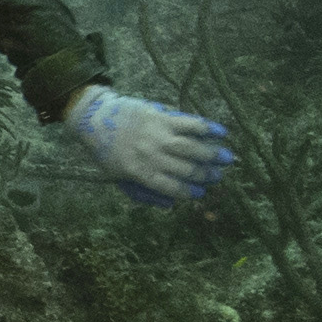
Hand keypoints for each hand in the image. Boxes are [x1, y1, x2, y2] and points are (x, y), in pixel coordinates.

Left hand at [67, 86, 234, 205]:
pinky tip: (221, 132)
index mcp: (139, 173)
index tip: (202, 192)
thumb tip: (171, 205)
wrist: (94, 118)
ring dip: (212, 154)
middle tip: (219, 176)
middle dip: (206, 175)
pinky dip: (206, 128)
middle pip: (186, 169)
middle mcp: (151, 155)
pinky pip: (188, 123)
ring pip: (192, 148)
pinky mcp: (160, 116)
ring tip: (227, 159)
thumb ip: (143, 194)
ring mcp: (157, 134)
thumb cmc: (107, 152)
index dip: (190, 192)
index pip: (172, 187)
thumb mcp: (118, 178)